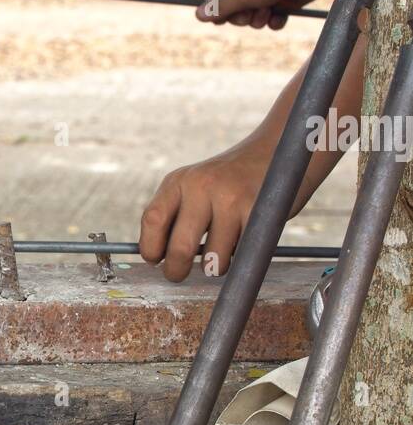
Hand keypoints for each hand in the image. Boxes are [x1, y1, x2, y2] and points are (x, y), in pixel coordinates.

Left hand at [139, 147, 277, 281]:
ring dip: (215, 267)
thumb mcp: (193, 186)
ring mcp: (231, 198)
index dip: (149, 248)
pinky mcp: (258, 210)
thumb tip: (158, 259)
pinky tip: (240, 245)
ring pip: (214, 259)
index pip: (152, 220)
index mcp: (178, 181)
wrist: (274, 150)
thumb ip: (173, 216)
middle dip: (176, 271)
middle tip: (178, 275)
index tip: (155, 261)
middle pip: (179, 248)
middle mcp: (201, 186)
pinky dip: (240, 260)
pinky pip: (242, 254)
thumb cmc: (227, 182)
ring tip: (220, 253)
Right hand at [196, 0, 329, 29]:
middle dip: (238, 16)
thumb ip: (222, 5)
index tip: (219, 19)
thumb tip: (198, 16)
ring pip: (251, 13)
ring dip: (256, 20)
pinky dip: (274, 21)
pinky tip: (277, 19)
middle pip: (231, 6)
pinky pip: (273, 16)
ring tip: (265, 14)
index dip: (213, 8)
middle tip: (247, 17)